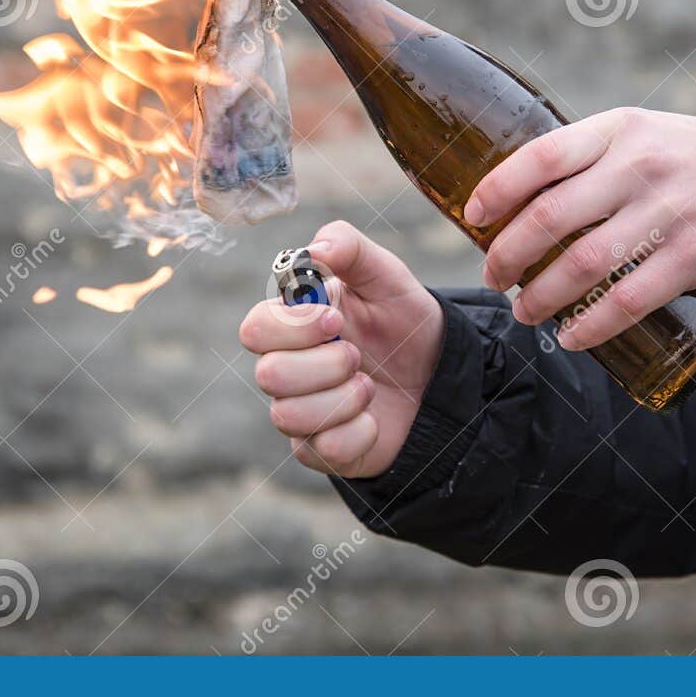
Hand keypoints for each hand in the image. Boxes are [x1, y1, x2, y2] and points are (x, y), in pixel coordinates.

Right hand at [239, 220, 443, 478]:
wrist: (441, 375)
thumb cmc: (404, 322)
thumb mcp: (387, 276)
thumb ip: (351, 248)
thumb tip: (316, 247)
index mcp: (293, 325)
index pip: (255, 329)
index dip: (292, 327)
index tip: (334, 318)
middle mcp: (287, 369)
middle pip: (268, 375)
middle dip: (324, 364)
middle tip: (357, 354)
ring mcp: (301, 412)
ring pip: (288, 416)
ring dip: (343, 398)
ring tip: (369, 385)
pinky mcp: (321, 450)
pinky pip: (323, 449)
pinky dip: (359, 432)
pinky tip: (374, 417)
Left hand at [466, 107, 695, 350]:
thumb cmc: (685, 159)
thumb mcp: (638, 134)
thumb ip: (586, 158)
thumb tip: (513, 200)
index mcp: (619, 130)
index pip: (543, 156)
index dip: (498, 189)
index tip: (473, 216)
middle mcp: (639, 169)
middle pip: (551, 217)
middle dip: (507, 255)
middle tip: (491, 276)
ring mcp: (666, 215)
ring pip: (583, 265)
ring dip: (541, 296)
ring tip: (524, 311)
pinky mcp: (691, 258)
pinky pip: (628, 301)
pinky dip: (590, 325)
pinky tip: (570, 336)